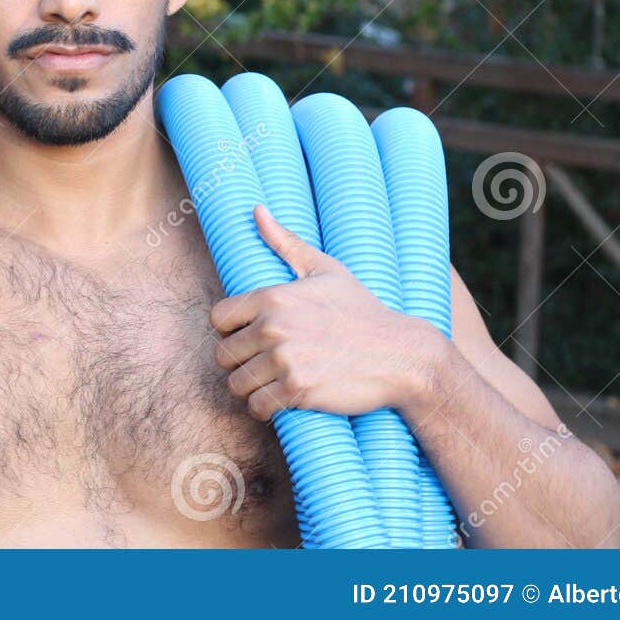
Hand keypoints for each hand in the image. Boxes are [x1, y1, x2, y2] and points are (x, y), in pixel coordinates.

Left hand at [211, 203, 446, 421]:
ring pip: (236, 383)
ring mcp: (285, 361)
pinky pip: (258, 407)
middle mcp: (273, 328)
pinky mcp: (298, 391)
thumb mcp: (326, 270)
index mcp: (273, 297)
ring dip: (250, 387)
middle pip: (223, 354)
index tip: (249, 337)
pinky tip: (281, 400)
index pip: (218, 318)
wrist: (400, 355)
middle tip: (263, 364)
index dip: (230, 330)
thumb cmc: (362, 311)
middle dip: (240, 362)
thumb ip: (286, 242)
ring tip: (271, 383)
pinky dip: (265, 408)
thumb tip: (256, 210)